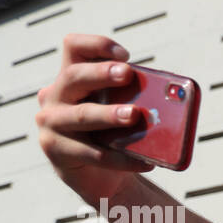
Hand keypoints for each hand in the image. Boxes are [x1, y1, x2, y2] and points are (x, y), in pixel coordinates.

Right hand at [36, 34, 153, 201]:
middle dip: (102, 73)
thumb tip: (171, 98)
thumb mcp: (120, 110)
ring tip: (134, 115)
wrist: (100, 177)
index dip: (96, 45)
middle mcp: (55, 95)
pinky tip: (146, 162)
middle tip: (127, 74)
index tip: (126, 55)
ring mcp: (50, 123)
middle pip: (74, 76)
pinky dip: (123, 159)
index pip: (73, 47)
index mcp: (72, 78)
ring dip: (109, 114)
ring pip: (82, 115)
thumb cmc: (113, 136)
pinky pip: (94, 154)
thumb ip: (134, 99)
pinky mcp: (56, 151)